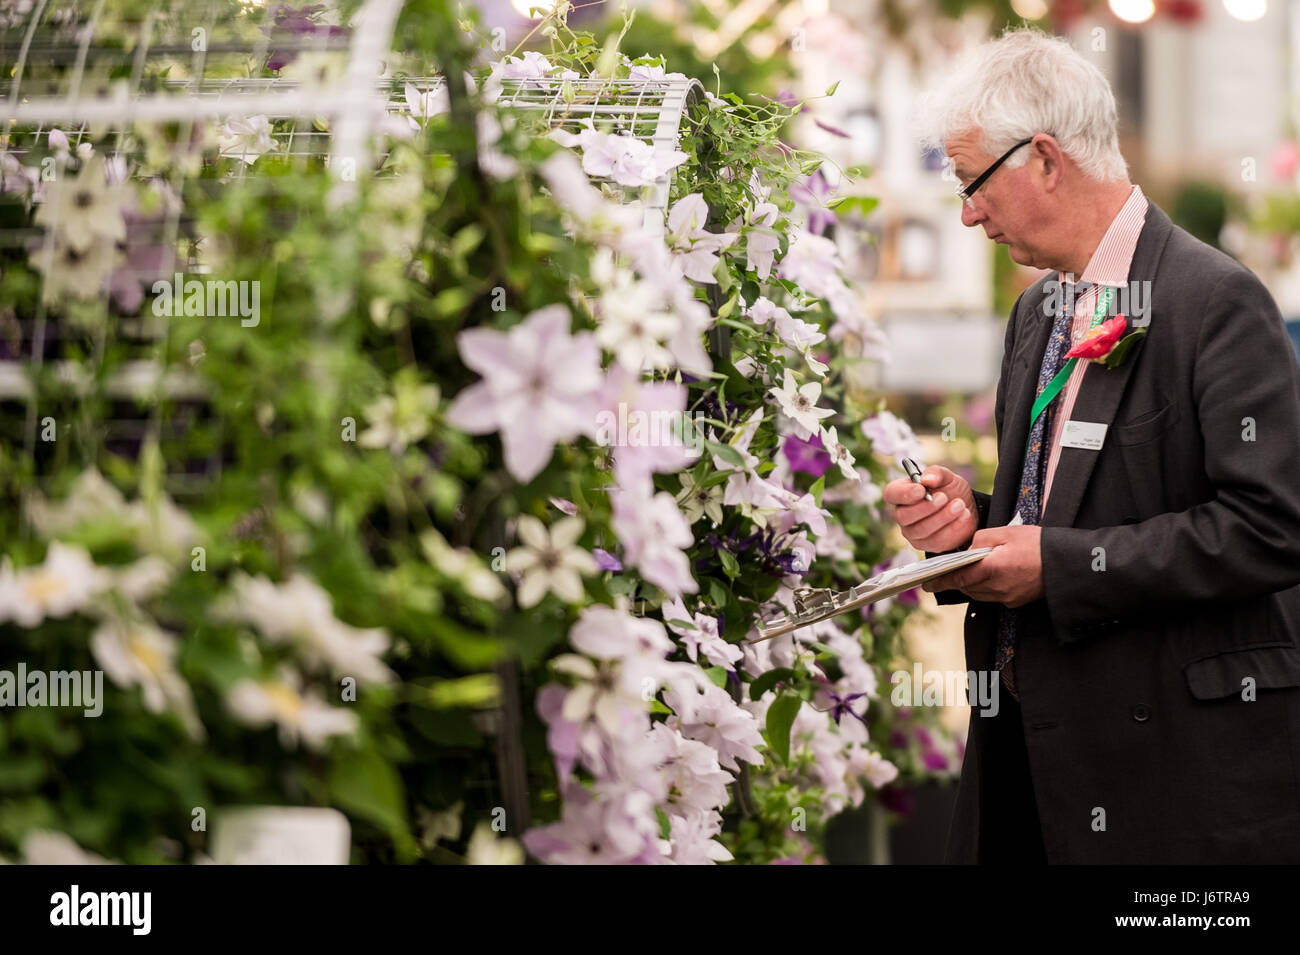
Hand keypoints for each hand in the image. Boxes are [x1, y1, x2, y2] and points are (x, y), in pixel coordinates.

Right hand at [882, 465, 977, 553]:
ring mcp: (913, 533)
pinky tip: (964, 516)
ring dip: (942, 517)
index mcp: (902, 494)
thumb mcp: (947, 477)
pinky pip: (936, 541)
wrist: (967, 509)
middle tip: (944, 497)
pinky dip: (952, 528)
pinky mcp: (927, 545)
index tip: (921, 490)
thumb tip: (927, 479)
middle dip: (925, 508)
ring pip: (921, 530)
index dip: (903, 493)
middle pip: (903, 516)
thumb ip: (937, 474)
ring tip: (959, 505)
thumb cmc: (951, 490)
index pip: (891, 494)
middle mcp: (902, 515)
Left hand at [922, 525, 1044, 607]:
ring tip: (968, 571)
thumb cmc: (1037, 543)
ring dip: (970, 584)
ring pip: (978, 594)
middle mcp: (997, 588)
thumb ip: (980, 540)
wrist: (1068, 563)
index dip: (940, 581)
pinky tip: (990, 575)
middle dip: (956, 580)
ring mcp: (1007, 598)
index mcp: (991, 570)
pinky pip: (993, 596)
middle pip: (967, 587)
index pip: (957, 578)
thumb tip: (968, 551)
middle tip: (944, 574)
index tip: (927, 584)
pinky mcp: (1016, 601)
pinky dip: (986, 587)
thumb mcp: (1006, 532)